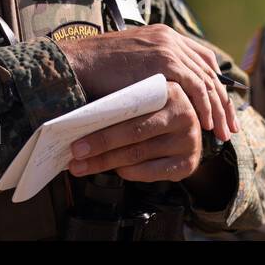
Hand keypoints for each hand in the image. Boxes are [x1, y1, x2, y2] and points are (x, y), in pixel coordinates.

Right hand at [56, 23, 238, 140]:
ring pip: (207, 81)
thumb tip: (160, 93)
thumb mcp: (129, 65)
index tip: (219, 106)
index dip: (213, 84)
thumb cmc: (95, 70)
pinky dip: (205, 107)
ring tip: (221, 131)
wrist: (77, 64)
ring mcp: (170, 48)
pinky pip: (196, 87)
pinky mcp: (166, 62)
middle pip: (208, 71)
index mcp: (164, 36)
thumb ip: (149, 70)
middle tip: (228, 124)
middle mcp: (171, 39)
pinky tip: (206, 124)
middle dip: (221, 99)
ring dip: (217, 108)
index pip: (201, 59)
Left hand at [68, 80, 201, 181]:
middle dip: (100, 146)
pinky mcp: (189, 163)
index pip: (132, 109)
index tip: (75, 139)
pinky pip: (150, 172)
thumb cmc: (153, 113)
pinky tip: (114, 170)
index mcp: (171, 91)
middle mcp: (185, 115)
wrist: (186, 129)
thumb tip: (75, 116)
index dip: (103, 123)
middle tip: (75, 154)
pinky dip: (128, 172)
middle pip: (134, 133)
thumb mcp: (143, 101)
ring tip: (82, 166)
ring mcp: (189, 141)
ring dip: (105, 162)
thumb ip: (121, 104)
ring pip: (137, 154)